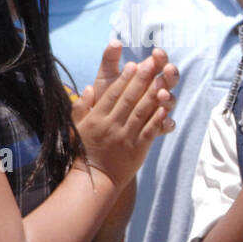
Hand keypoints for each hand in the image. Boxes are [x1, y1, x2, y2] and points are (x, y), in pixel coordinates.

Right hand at [73, 50, 178, 185]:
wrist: (95, 177)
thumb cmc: (84, 149)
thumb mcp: (76, 126)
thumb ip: (81, 107)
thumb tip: (89, 88)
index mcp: (97, 118)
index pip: (112, 94)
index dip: (124, 79)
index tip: (134, 64)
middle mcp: (111, 125)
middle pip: (129, 99)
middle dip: (142, 80)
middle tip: (153, 64)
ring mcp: (125, 137)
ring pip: (141, 113)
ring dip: (153, 96)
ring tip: (162, 81)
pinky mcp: (138, 149)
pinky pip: (149, 131)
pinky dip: (158, 120)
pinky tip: (166, 109)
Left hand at [74, 42, 176, 129]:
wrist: (100, 123)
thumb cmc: (105, 97)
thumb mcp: (106, 76)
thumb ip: (110, 59)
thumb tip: (114, 41)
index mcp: (148, 76)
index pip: (160, 63)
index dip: (161, 58)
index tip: (156, 52)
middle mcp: (157, 91)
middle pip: (170, 80)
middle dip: (171, 74)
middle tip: (168, 69)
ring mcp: (158, 109)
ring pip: (171, 101)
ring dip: (169, 97)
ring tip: (162, 94)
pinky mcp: (157, 127)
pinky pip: (167, 124)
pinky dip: (167, 121)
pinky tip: (163, 117)